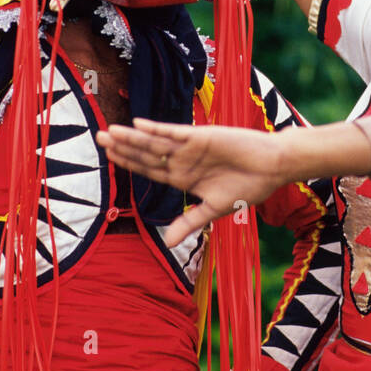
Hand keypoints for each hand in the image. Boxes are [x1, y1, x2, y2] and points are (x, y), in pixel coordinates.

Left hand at [96, 118, 287, 243]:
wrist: (272, 168)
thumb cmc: (248, 188)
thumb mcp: (213, 210)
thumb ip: (189, 223)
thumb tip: (168, 245)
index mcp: (183, 177)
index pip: (149, 170)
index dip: (129, 164)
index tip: (109, 158)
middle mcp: (183, 160)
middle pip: (146, 153)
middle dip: (122, 147)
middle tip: (98, 138)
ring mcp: (190, 147)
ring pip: (155, 142)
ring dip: (132, 137)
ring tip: (110, 131)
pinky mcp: (202, 136)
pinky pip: (174, 132)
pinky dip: (156, 129)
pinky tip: (138, 125)